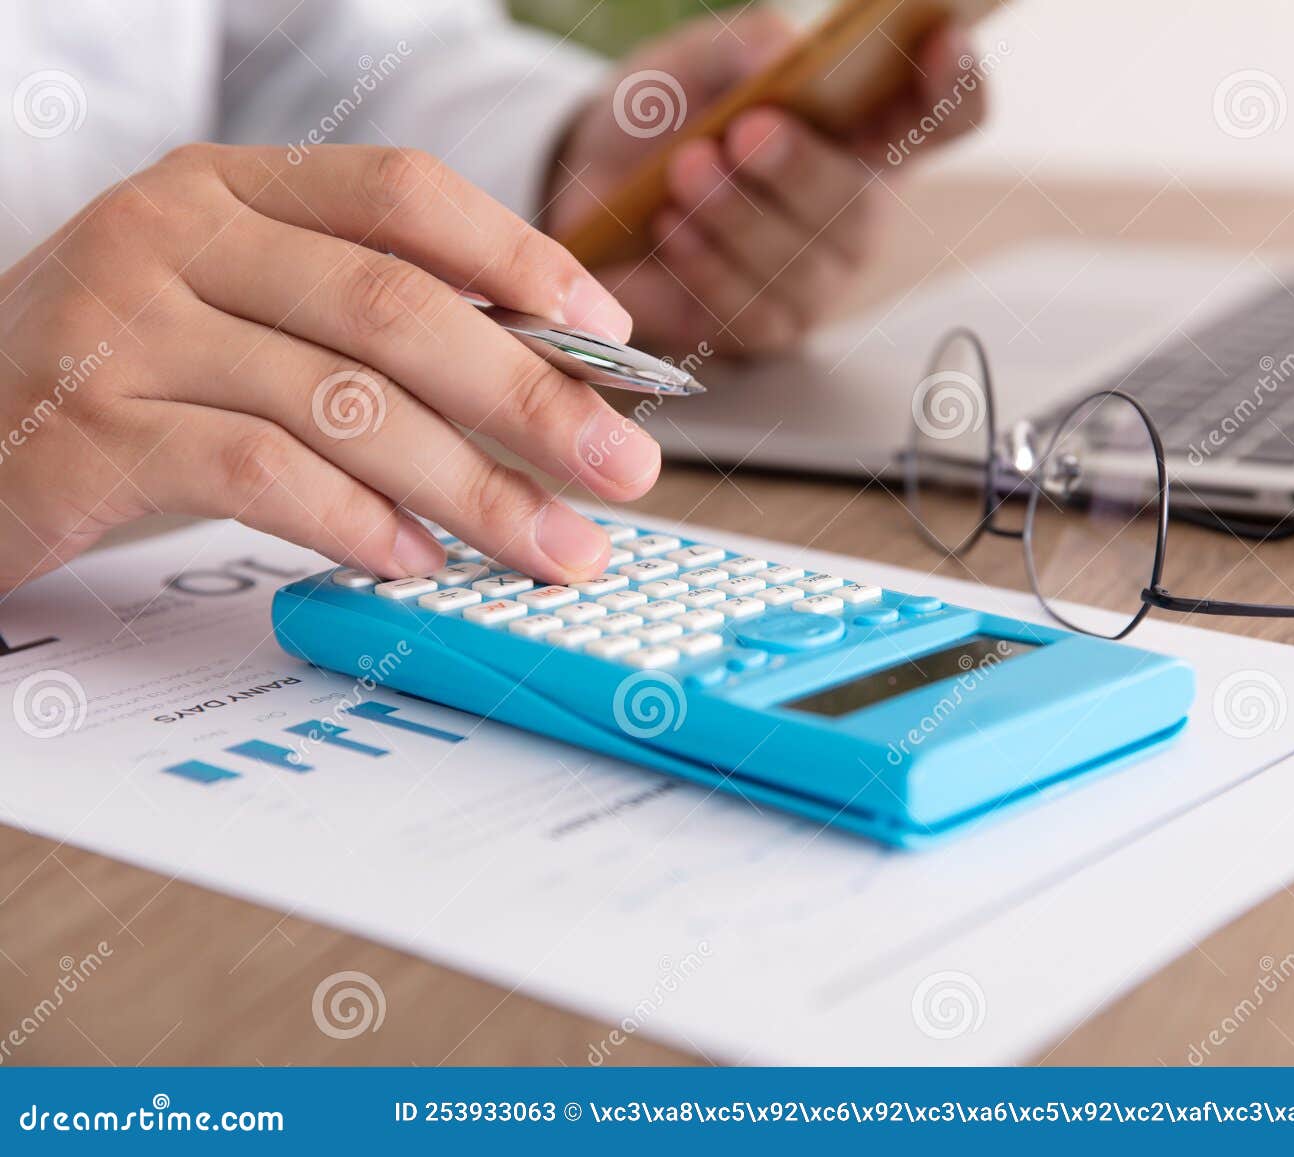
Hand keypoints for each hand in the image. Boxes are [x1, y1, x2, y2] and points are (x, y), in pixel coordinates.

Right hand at [0, 144, 658, 593]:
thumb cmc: (130, 380)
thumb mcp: (244, 317)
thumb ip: (367, 326)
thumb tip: (549, 381)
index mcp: (231, 188)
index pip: (404, 193)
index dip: (524, 260)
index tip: (614, 341)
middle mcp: (174, 236)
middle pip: (395, 308)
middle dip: (531, 398)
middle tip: (622, 468)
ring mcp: (123, 328)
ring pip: (341, 401)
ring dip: (471, 488)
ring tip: (549, 545)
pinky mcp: (86, 431)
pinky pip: (260, 472)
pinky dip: (357, 522)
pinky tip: (420, 561)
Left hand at [545, 8, 986, 355]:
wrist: (597, 182)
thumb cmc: (672, 116)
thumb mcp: (697, 59)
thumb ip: (744, 48)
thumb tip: (782, 56)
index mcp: (868, 132)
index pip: (947, 116)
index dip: (955, 85)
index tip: (938, 41)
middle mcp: (857, 209)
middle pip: (859, 202)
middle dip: (802, 168)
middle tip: (749, 132)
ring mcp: (819, 276)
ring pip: (802, 261)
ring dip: (741, 217)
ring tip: (687, 171)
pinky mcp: (766, 327)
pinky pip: (751, 309)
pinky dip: (708, 266)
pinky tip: (670, 226)